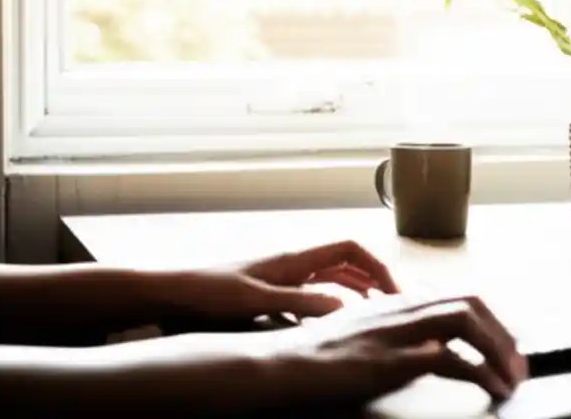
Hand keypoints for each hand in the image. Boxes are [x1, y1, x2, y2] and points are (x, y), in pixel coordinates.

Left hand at [158, 241, 401, 325]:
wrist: (175, 291)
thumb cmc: (210, 291)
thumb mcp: (257, 299)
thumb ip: (301, 301)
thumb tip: (345, 305)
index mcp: (295, 259)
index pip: (350, 249)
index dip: (376, 266)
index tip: (394, 291)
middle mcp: (295, 263)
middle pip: (348, 264)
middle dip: (375, 280)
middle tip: (396, 307)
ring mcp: (286, 276)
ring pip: (335, 278)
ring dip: (358, 291)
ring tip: (377, 314)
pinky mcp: (275, 291)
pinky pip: (317, 292)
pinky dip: (335, 302)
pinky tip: (338, 321)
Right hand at [268, 294, 528, 405]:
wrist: (279, 364)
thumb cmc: (316, 355)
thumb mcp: (364, 333)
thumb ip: (397, 331)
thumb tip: (431, 346)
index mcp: (396, 300)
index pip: (458, 296)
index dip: (490, 319)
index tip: (507, 345)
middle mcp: (400, 307)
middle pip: (469, 301)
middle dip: (503, 332)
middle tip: (519, 364)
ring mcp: (396, 331)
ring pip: (465, 319)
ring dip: (498, 348)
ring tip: (513, 377)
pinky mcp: (389, 360)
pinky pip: (447, 358)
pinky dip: (479, 372)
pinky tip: (492, 389)